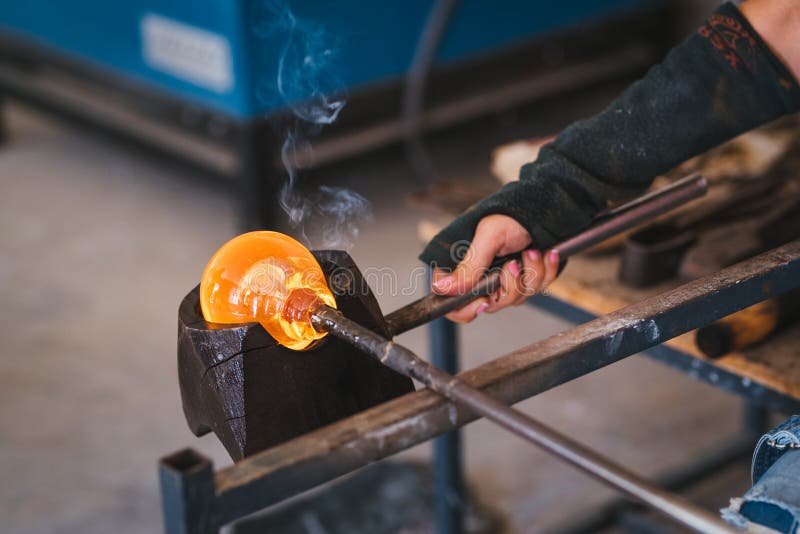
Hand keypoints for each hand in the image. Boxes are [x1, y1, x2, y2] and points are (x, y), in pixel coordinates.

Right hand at [430, 214, 559, 322]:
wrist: (543, 206)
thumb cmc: (510, 214)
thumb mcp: (488, 237)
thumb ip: (468, 266)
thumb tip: (442, 288)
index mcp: (460, 265)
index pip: (451, 302)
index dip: (465, 309)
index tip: (484, 301)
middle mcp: (479, 276)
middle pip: (488, 305)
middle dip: (509, 286)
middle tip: (514, 264)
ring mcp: (502, 280)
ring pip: (515, 299)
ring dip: (529, 274)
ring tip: (532, 251)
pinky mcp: (524, 279)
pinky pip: (535, 289)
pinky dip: (544, 271)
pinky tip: (547, 253)